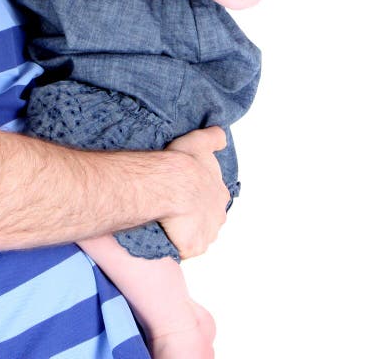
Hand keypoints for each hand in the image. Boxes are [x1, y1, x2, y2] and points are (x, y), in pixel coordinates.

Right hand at [159, 126, 229, 258]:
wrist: (170, 183)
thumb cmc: (183, 162)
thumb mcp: (201, 141)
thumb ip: (214, 137)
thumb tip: (221, 136)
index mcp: (220, 194)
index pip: (213, 198)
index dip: (199, 196)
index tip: (185, 192)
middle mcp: (218, 216)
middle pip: (208, 220)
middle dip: (195, 217)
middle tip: (175, 208)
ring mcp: (206, 234)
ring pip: (196, 235)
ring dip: (185, 231)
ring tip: (166, 222)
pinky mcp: (192, 247)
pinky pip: (183, 250)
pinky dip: (175, 245)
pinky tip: (163, 235)